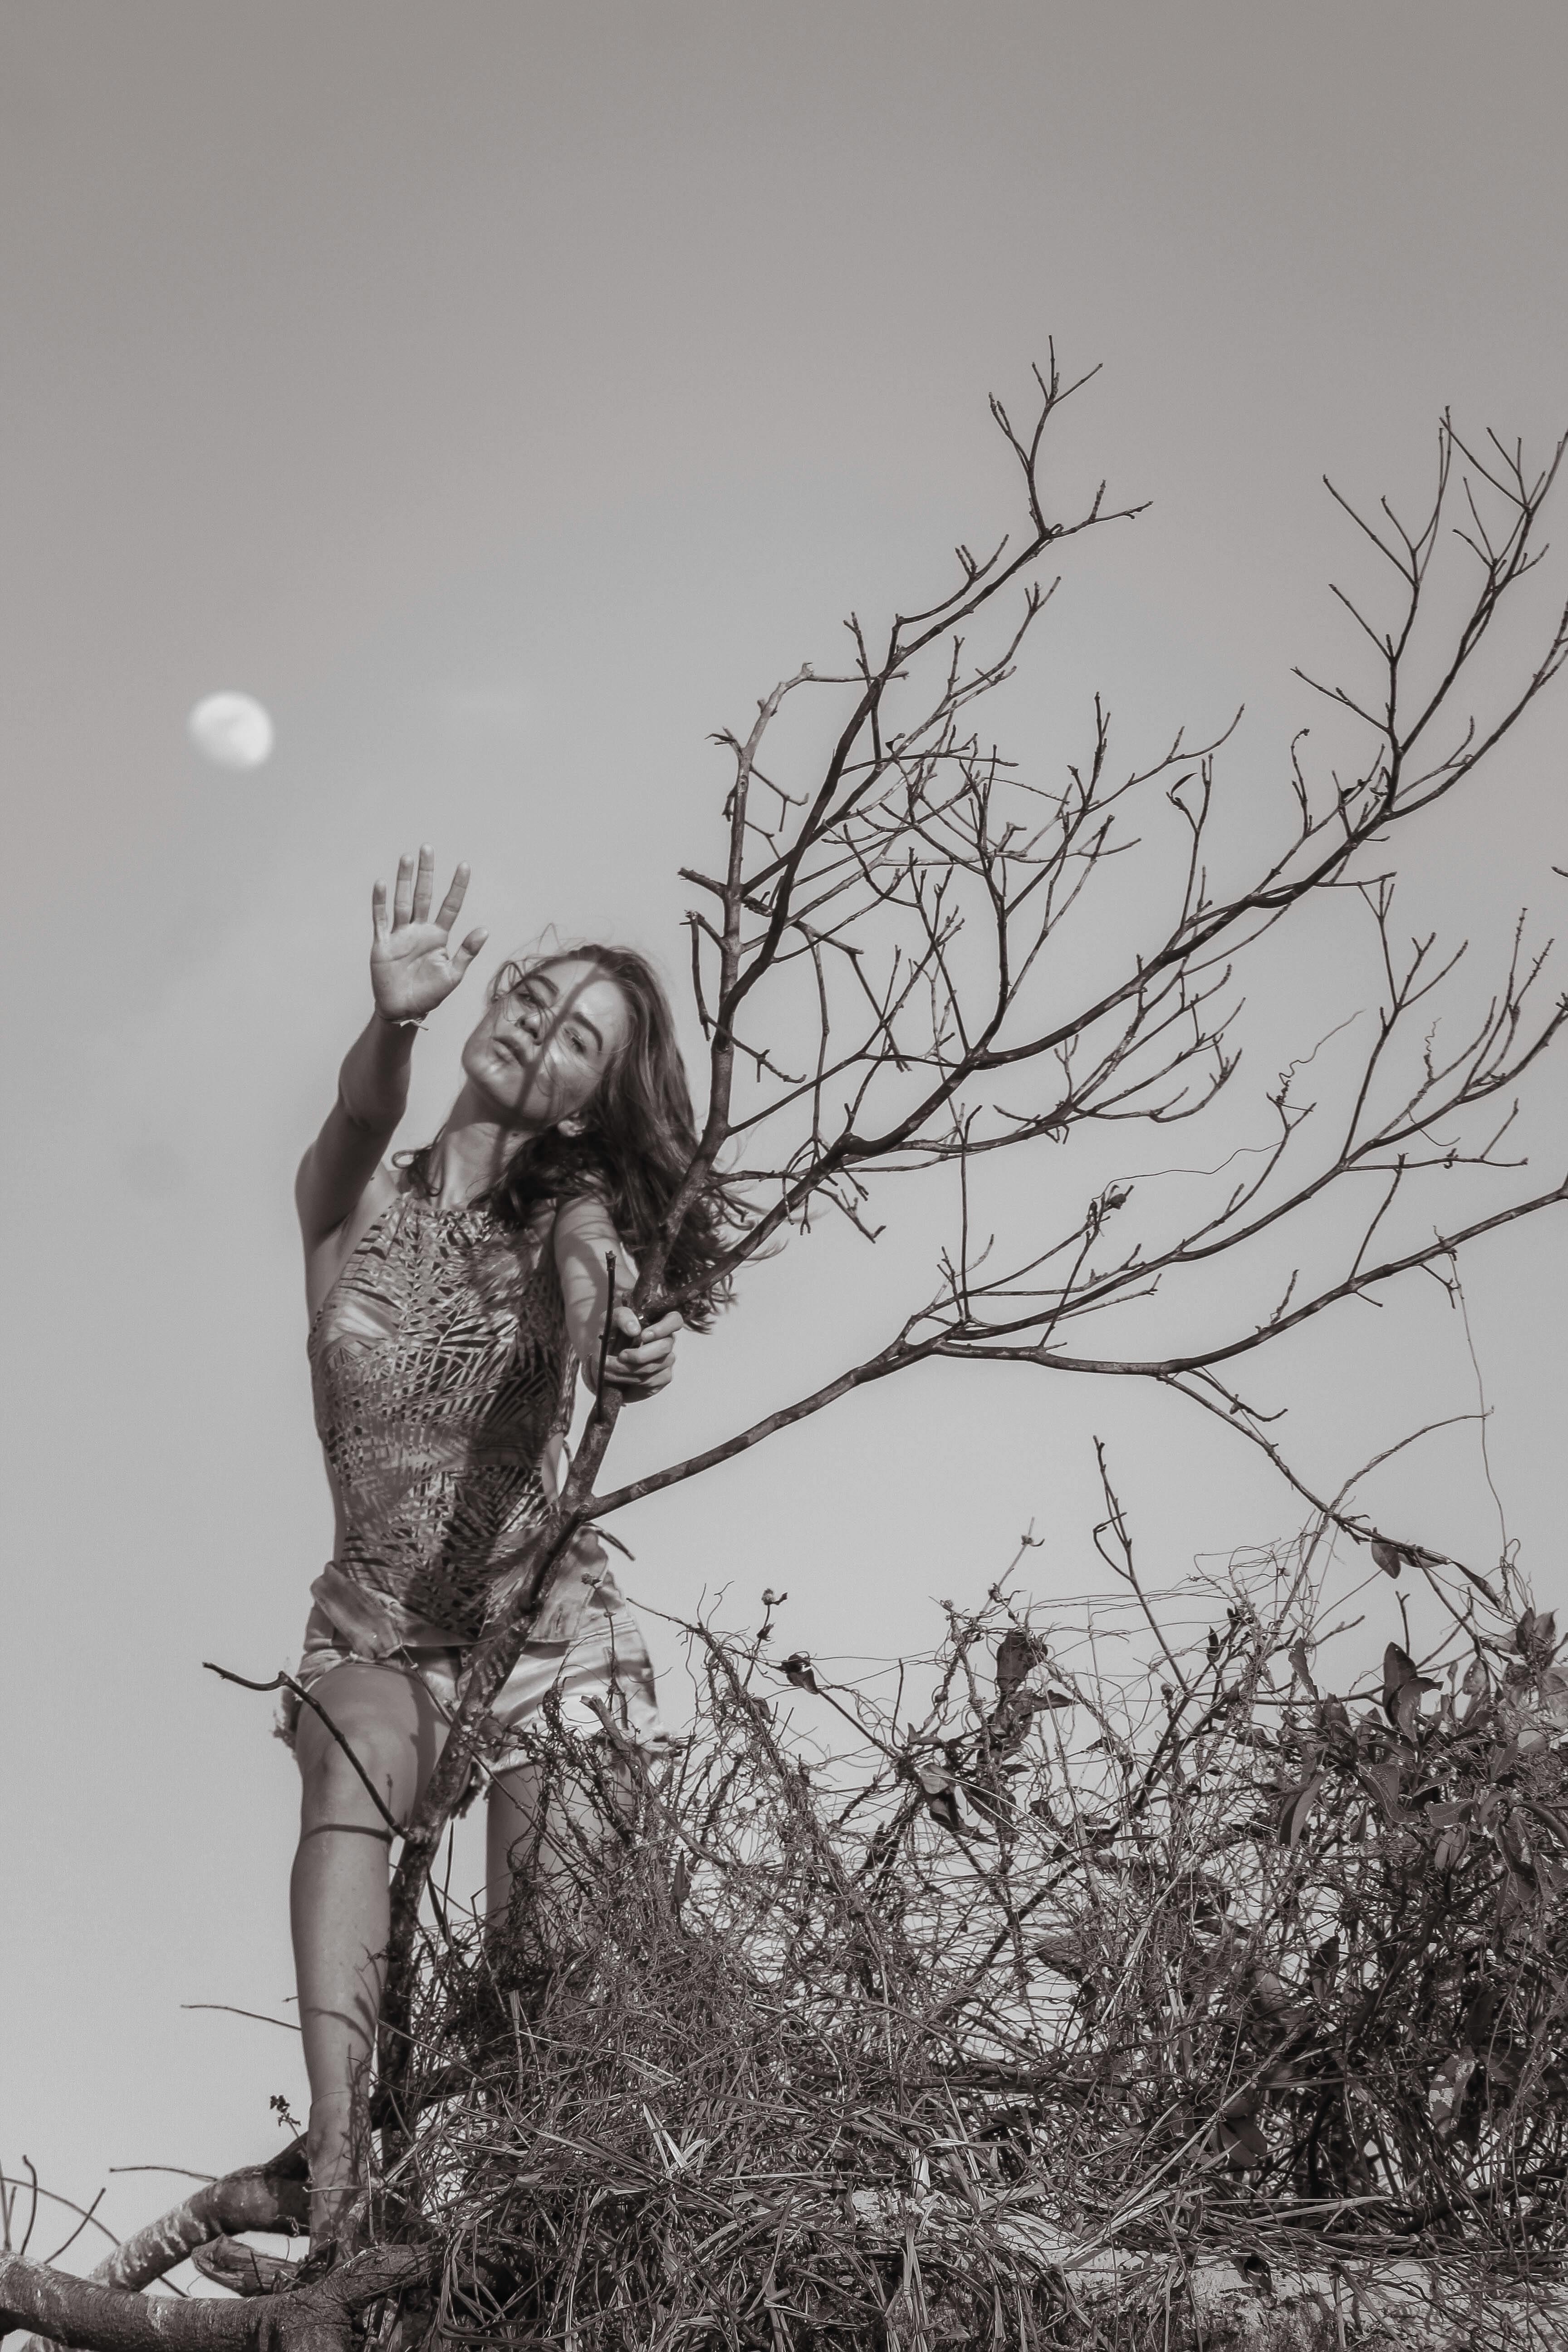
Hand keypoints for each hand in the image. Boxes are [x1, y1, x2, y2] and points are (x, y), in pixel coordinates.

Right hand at [370, 845, 488, 1023]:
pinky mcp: (382, 944)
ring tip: (407, 858)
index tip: (464, 865)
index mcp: (438, 937)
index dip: (457, 887)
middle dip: (426, 873)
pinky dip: (380, 903)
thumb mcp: (453, 975)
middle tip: (427, 848)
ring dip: (404, 880)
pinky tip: (381, 884)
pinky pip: (380, 920)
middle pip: (423, 896)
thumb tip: (485, 929)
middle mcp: (419, 931)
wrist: (404, 1011)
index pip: (450, 906)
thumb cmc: (430, 995)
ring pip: (402, 901)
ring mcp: (400, 935)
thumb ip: (467, 952)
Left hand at [600, 1305, 682, 1400]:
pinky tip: (615, 1375)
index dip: (664, 1327)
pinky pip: (649, 1381)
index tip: (644, 1336)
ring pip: (653, 1366)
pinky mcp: (662, 1378)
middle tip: (621, 1356)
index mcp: (658, 1323)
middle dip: (639, 1355)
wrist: (603, 1364)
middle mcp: (666, 1340)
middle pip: (664, 1347)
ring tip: (608, 1366)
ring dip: (626, 1368)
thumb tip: (635, 1330)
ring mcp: (666, 1360)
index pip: (674, 1320)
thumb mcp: (609, 1322)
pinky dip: (627, 1378)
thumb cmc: (610, 1338)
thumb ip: (622, 1317)